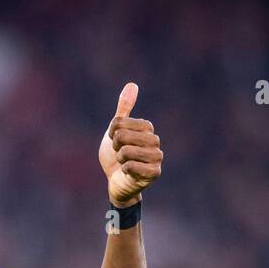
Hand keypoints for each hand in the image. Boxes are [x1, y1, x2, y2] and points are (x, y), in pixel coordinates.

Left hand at [98, 82, 162, 207]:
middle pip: (122, 135)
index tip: (115, 142)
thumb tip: (132, 84)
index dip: (112, 133)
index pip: (119, 123)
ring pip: (127, 151)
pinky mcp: (154, 173)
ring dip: (120, 159)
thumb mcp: (116, 131)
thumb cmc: (117, 157)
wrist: (117, 183)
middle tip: (120, 154)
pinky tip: (129, 173)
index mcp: (147, 129)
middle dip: (115, 147)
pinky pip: (131, 166)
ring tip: (124, 163)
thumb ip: (124, 110)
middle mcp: (155, 141)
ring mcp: (156, 157)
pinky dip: (124, 170)